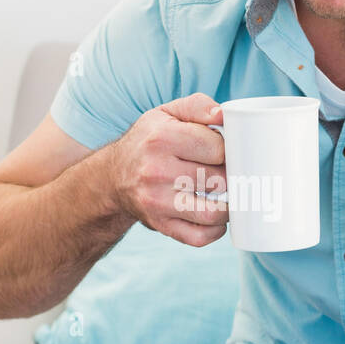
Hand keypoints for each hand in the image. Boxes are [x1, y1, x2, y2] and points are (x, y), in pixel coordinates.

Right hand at [107, 93, 227, 246]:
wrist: (113, 177)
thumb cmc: (149, 141)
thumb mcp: (167, 113)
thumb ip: (198, 106)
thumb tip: (225, 115)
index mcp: (162, 138)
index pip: (219, 148)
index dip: (229, 149)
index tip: (223, 150)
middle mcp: (156, 171)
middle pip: (219, 179)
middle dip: (231, 176)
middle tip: (228, 172)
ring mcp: (158, 202)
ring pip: (214, 212)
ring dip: (229, 206)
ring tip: (228, 195)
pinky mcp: (160, 225)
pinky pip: (199, 237)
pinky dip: (215, 230)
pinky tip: (215, 216)